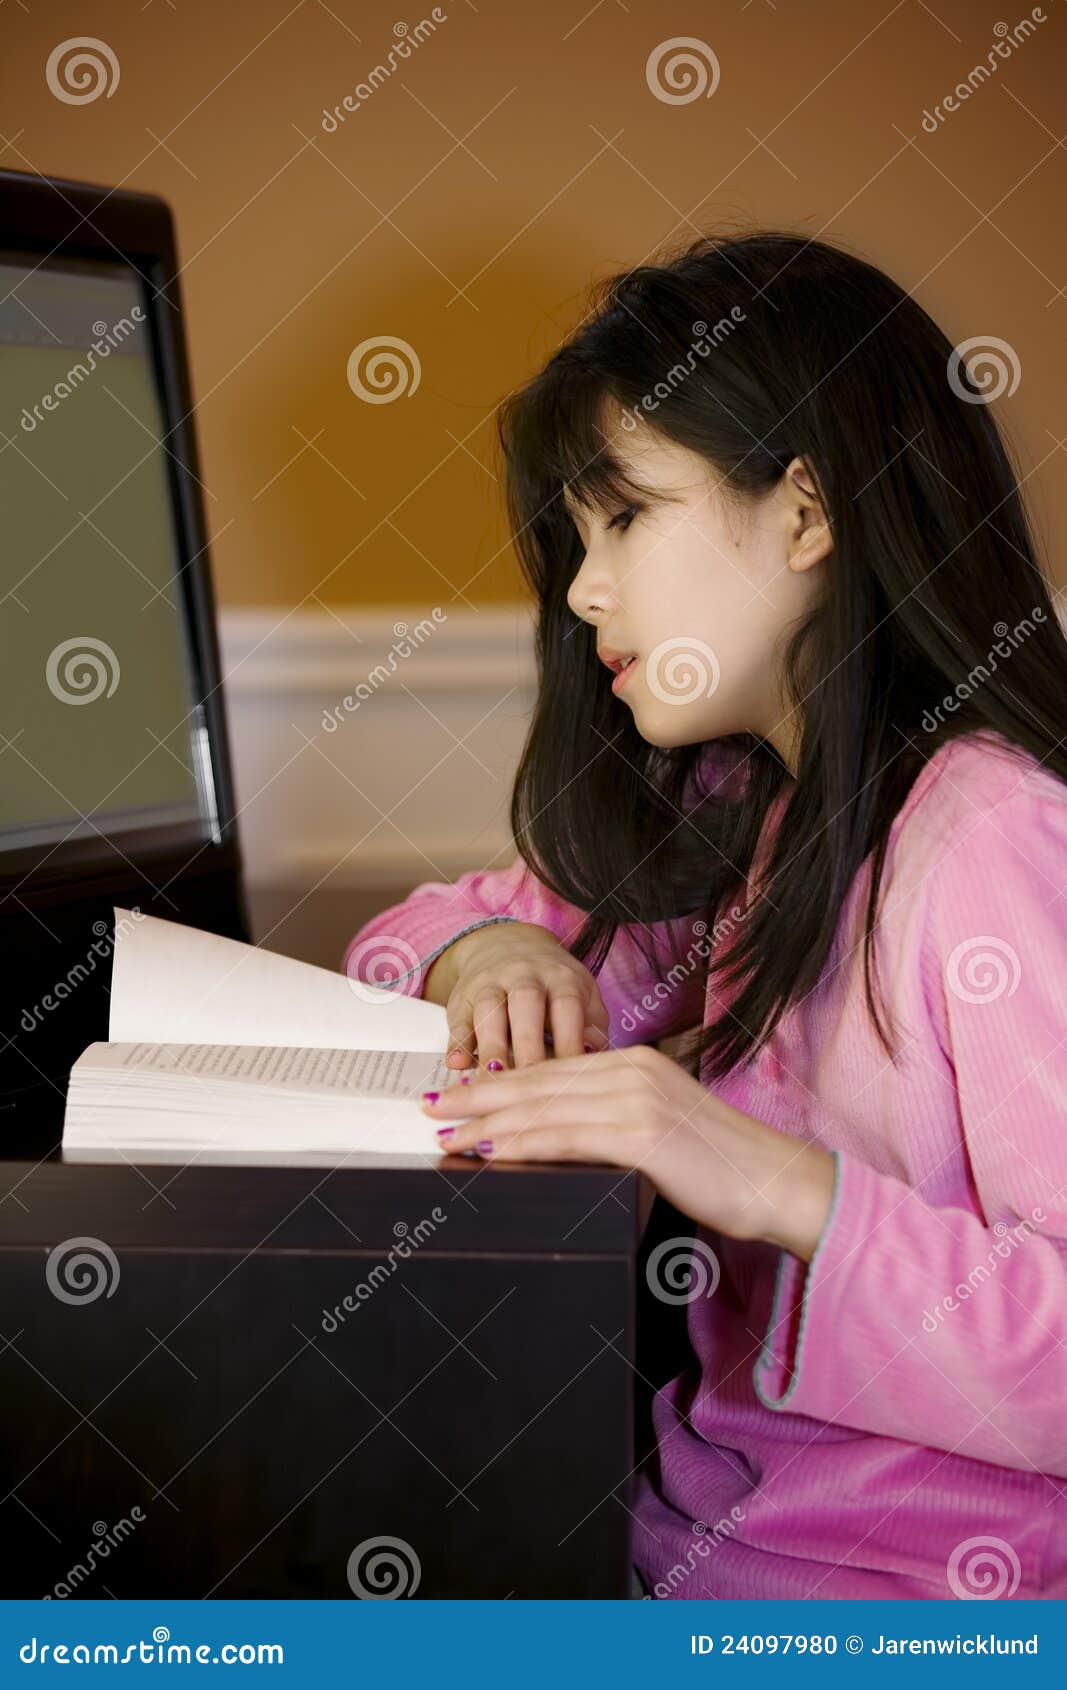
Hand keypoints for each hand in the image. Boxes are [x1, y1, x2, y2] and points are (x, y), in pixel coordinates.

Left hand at [420, 1044, 835, 1261]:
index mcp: (634, 1063)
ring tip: (446, 1133)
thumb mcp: (659, 1132)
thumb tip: (562, 1140)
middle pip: (537, 1082)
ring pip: (543, 1107)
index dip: (499, 1083)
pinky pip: (565, 1137)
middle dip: (477, 1095)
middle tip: (432, 1106)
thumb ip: (614, 1124)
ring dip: (486, 1121)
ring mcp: (636, 1098)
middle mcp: (631, 1069)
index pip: (550, 1072)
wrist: (775, 1183)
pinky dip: (521, 1143)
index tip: (458, 1093)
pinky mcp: (642, 1133)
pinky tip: (490, 1151)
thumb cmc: (723, 1168)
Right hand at [427, 921, 610, 1070]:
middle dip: (527, 1044)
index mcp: (561, 977)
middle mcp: (524, 975)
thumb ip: (592, 1028)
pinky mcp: (462, 997)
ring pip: (489, 1010)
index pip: (566, 1006)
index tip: (572, 1077)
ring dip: (491, 1046)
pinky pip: (458, 1019)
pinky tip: (456, 1064)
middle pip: (526, 1004)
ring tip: (493, 1079)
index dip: (569, 1040)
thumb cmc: (555, 988)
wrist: (507, 945)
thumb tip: (593, 1059)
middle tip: (531, 1083)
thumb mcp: (583, 998)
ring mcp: (490, 983)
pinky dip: (457, 1042)